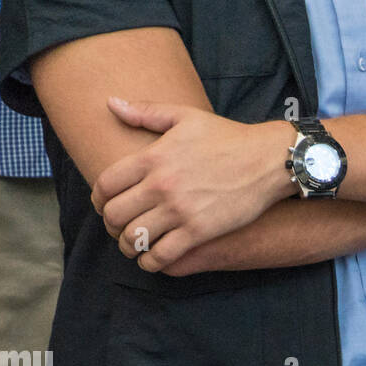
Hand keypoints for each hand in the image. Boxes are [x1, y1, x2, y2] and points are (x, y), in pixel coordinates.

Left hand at [92, 101, 294, 271]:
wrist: (266, 160)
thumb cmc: (226, 137)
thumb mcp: (184, 116)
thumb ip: (145, 112)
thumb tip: (112, 104)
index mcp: (152, 157)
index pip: (105, 185)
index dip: (98, 200)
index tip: (104, 205)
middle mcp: (161, 185)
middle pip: (115, 214)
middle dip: (110, 226)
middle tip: (117, 229)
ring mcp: (179, 211)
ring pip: (134, 238)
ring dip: (128, 246)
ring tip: (133, 246)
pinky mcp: (198, 232)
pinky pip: (161, 255)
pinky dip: (150, 262)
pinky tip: (150, 260)